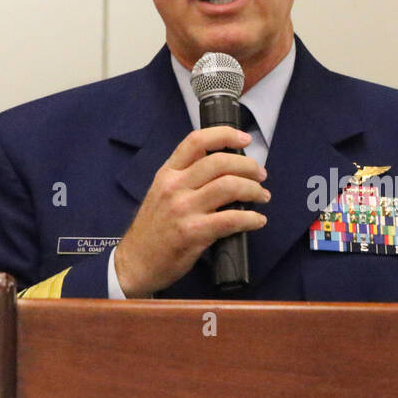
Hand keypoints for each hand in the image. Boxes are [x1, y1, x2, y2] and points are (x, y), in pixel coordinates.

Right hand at [113, 126, 269, 296]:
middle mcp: (174, 187)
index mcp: (167, 173)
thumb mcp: (161, 193)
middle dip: (248, 166)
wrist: (135, 263)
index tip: (245, 139)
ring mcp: (183, 209)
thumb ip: (186, 178)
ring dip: (254, 190)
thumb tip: (224, 168)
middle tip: (261, 175)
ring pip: (229, 186)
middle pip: (219, 162)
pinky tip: (258, 221)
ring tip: (262, 196)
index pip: (196, 141)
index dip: (225, 135)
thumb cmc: (152, 230)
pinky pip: (231, 219)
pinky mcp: (193, 233)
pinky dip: (252, 219)